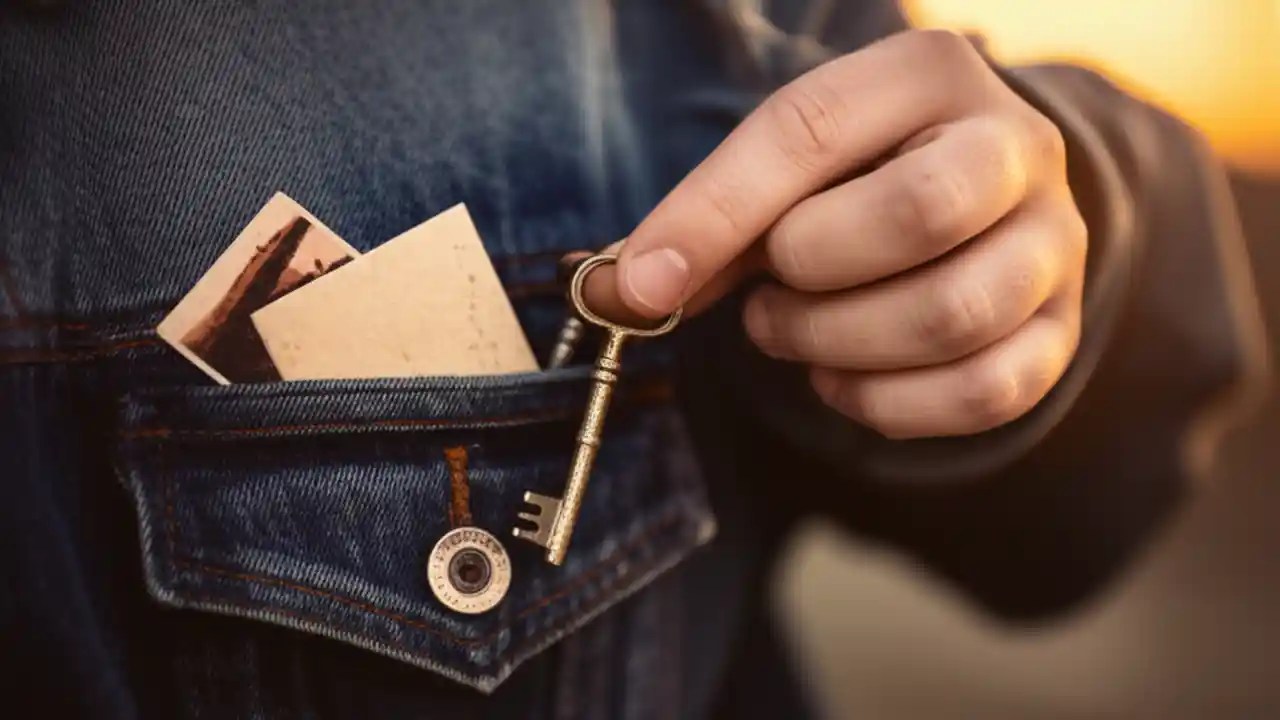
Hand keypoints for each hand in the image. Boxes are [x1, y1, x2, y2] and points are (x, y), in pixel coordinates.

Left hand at [597, 30, 1086, 438]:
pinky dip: (885, 403)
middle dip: (808, 272)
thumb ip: (704, 221)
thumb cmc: (854, 182)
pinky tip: (844, 379)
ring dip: (835, 344)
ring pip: (951, 314)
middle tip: (766, 292)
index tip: (644, 282)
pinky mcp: (1058, 333)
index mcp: (928, 75)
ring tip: (791, 330)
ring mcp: (1050, 244)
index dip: (716, 213)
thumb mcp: (782, 172)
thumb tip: (615, 291)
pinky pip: (981, 392)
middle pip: (917, 214)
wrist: (973, 206)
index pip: (813, 130)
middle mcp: (1013, 148)